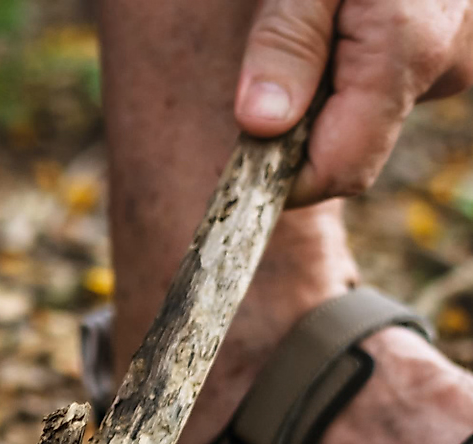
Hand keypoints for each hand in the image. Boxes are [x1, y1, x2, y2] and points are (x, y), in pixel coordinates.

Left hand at [235, 0, 472, 202]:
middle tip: (277, 54)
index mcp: (408, 51)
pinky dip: (357, 56)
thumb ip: (286, 42)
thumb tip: (261, 124)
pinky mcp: (458, 42)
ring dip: (330, 82)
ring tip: (320, 12)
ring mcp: (459, 56)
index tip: (240, 157)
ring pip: (370, 109)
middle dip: (304, 121)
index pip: (339, 171)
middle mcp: (446, 66)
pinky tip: (350, 12)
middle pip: (352, 144)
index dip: (284, 178)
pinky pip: (395, 76)